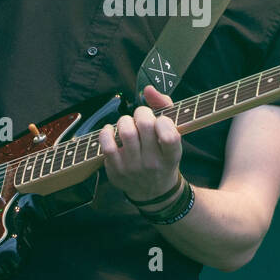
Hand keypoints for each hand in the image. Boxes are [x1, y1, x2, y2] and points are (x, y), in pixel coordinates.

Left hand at [98, 85, 183, 203]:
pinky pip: (107, 145)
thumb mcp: (172, 136)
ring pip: (126, 132)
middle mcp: (153, 164)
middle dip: (141, 113)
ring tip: (128, 124)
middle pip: (144, 126)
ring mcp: (133, 168)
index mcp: (172, 156)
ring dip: (125, 120)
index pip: (170, 136)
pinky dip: (107, 132)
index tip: (160, 120)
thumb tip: (148, 89)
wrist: (153, 191)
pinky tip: (111, 130)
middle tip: (141, 117)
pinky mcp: (116, 171)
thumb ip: (165, 107)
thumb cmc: (162, 155)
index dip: (164, 121)